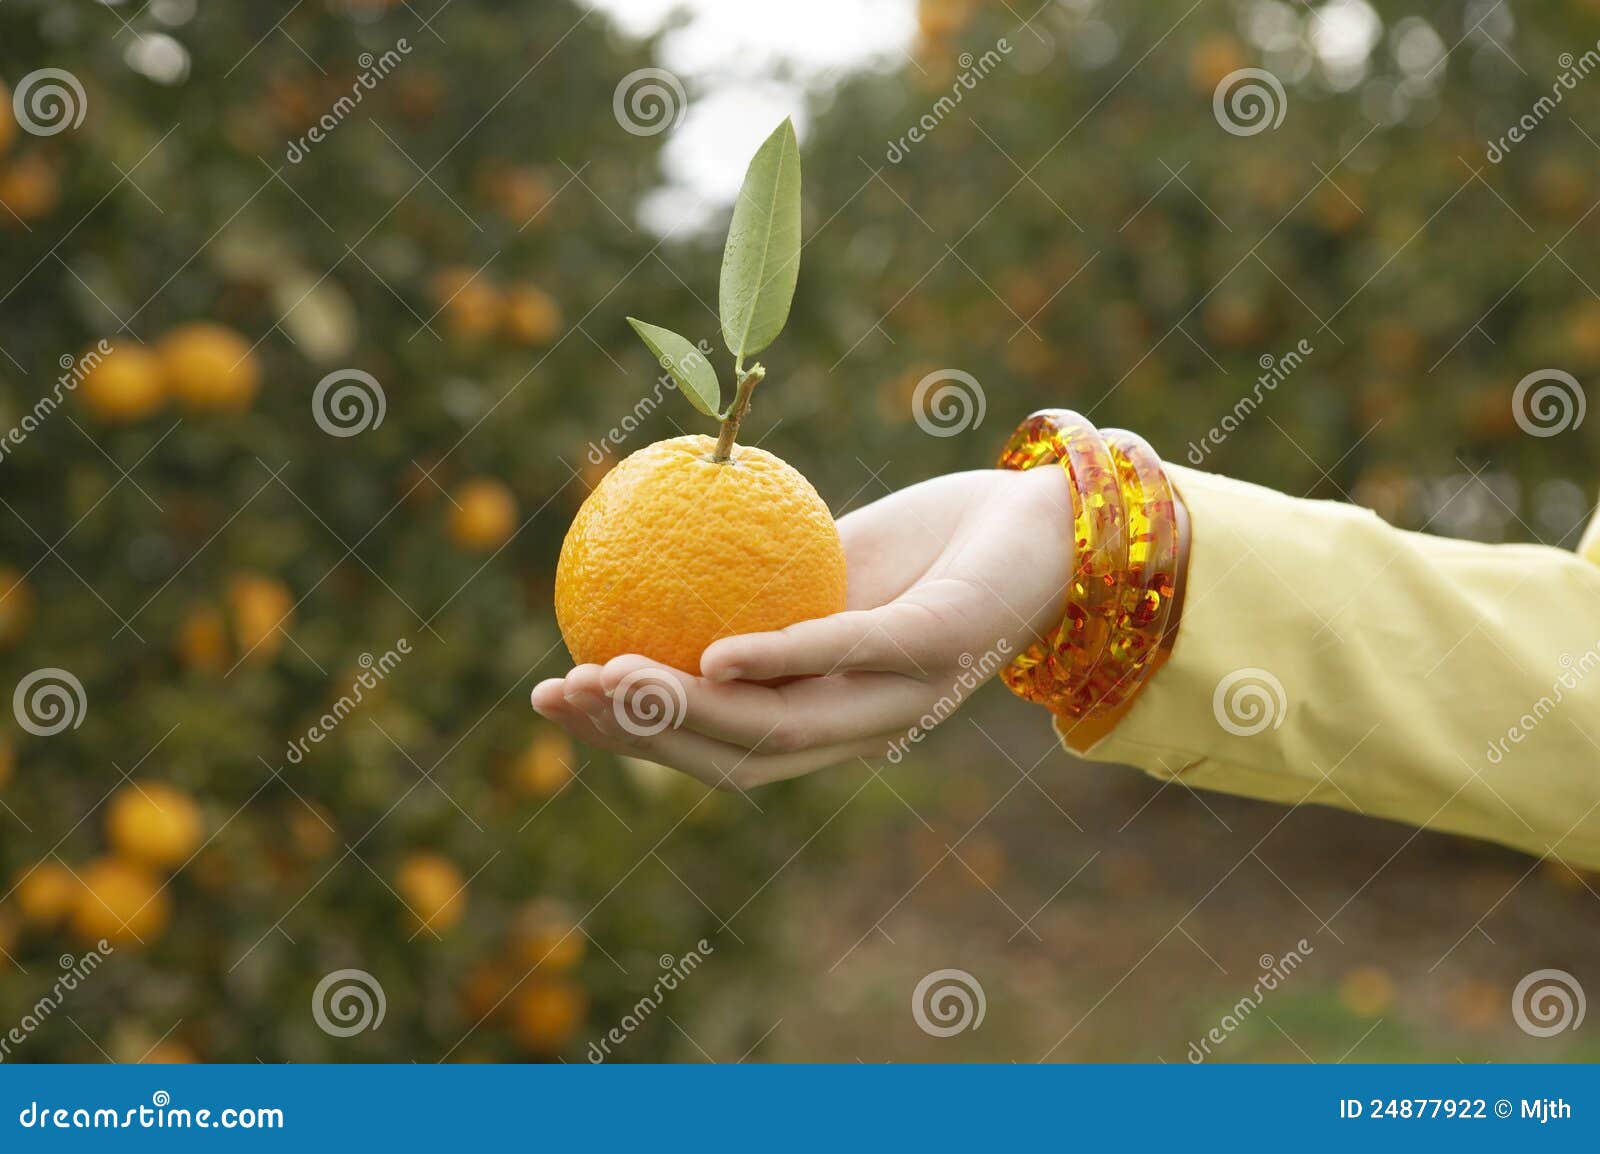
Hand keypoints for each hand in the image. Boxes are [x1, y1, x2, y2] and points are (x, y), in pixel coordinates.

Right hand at [530, 465, 1072, 789]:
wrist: (1044, 521)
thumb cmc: (930, 546)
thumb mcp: (825, 566)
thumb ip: (755, 589)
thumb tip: (649, 565)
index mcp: (829, 715)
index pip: (719, 749)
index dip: (635, 740)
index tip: (558, 699)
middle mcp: (864, 725)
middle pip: (738, 757)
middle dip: (642, 737)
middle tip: (563, 694)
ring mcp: (907, 694)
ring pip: (783, 726)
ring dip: (689, 710)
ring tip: (614, 679)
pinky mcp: (944, 646)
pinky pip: (853, 654)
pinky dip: (782, 658)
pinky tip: (715, 654)